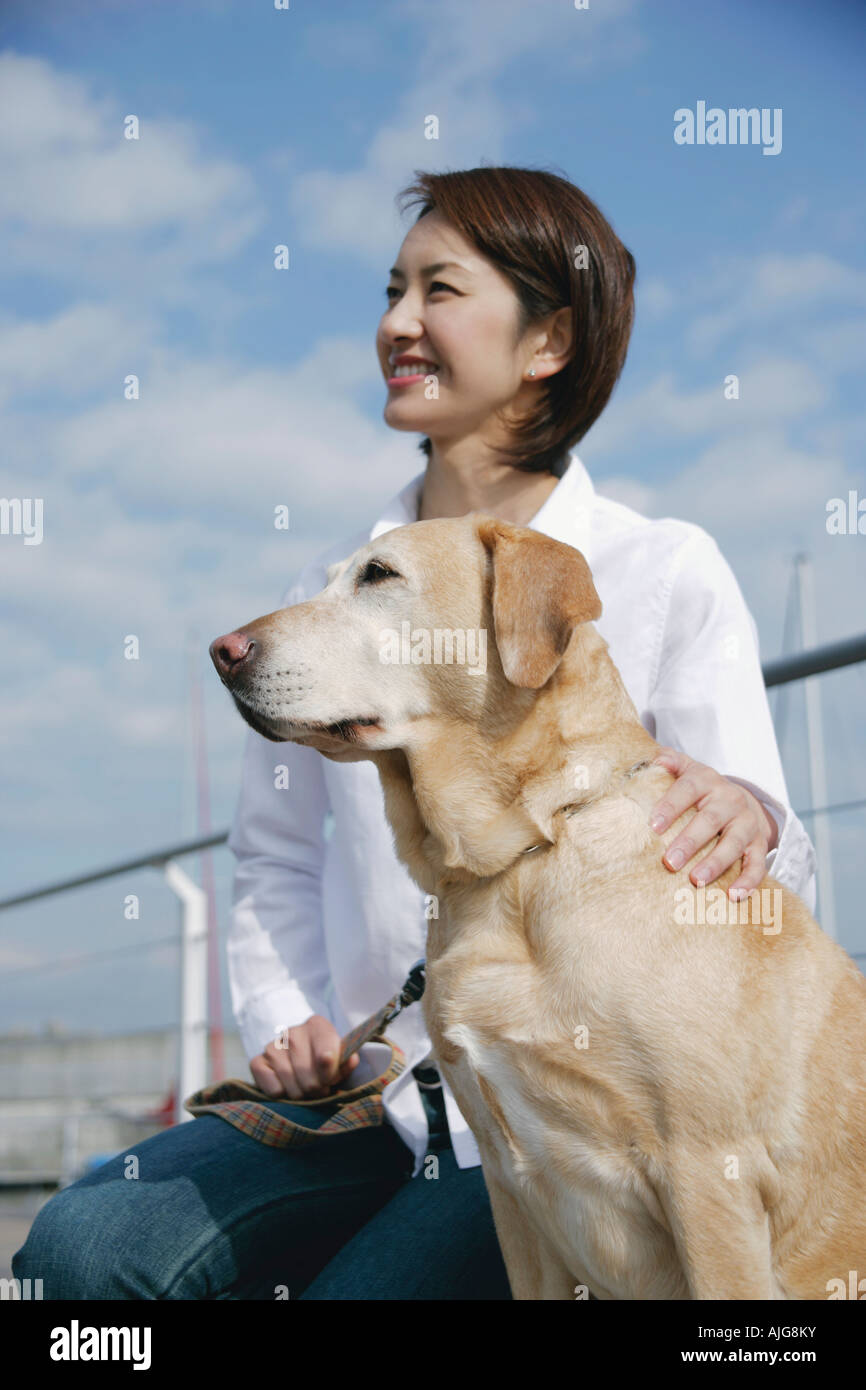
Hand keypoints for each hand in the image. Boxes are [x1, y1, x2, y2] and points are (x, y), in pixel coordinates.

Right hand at [249, 1014, 359, 1099]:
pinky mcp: (257, 1062)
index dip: (330, 1073)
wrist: (299, 1062)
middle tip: (319, 1089)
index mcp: (317, 1025)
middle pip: (307, 1074)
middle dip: (316, 1089)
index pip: (325, 1052)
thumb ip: (347, 1062)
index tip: (330, 1082)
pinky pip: (273, 1089)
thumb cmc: (324, 1064)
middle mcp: (292, 1031)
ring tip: (305, 1089)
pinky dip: (282, 1095)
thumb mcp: (340, 1062)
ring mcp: (272, 1045)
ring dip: (300, 1095)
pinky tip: (287, 1087)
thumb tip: (351, 1059)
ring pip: (290, 1084)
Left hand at [648, 748, 777, 899]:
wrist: (744, 801)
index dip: (671, 806)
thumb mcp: (689, 770)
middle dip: (690, 841)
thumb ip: (670, 762)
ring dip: (715, 863)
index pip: (688, 789)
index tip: (653, 826)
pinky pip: (757, 865)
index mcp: (707, 781)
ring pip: (733, 844)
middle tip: (670, 861)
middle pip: (710, 820)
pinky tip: (733, 896)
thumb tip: (654, 758)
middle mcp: (730, 801)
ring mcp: (747, 824)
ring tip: (696, 880)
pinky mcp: (759, 845)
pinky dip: (748, 881)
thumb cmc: (703, 791)